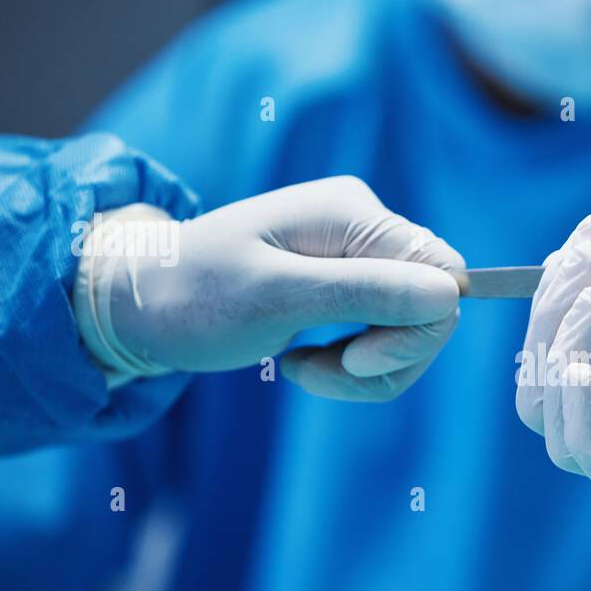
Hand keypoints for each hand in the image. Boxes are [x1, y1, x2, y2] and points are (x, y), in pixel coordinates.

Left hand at [73, 176, 463, 400]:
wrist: (139, 304)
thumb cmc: (195, 296)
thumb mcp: (277, 299)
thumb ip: (366, 293)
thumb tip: (451, 297)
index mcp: (352, 214)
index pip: (442, 276)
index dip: (415, 332)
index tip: (353, 364)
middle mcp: (364, 225)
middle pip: (432, 308)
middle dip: (388, 360)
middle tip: (322, 376)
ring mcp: (357, 255)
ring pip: (412, 329)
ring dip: (367, 371)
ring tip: (304, 373)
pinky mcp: (348, 284)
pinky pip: (384, 335)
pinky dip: (353, 366)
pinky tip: (303, 362)